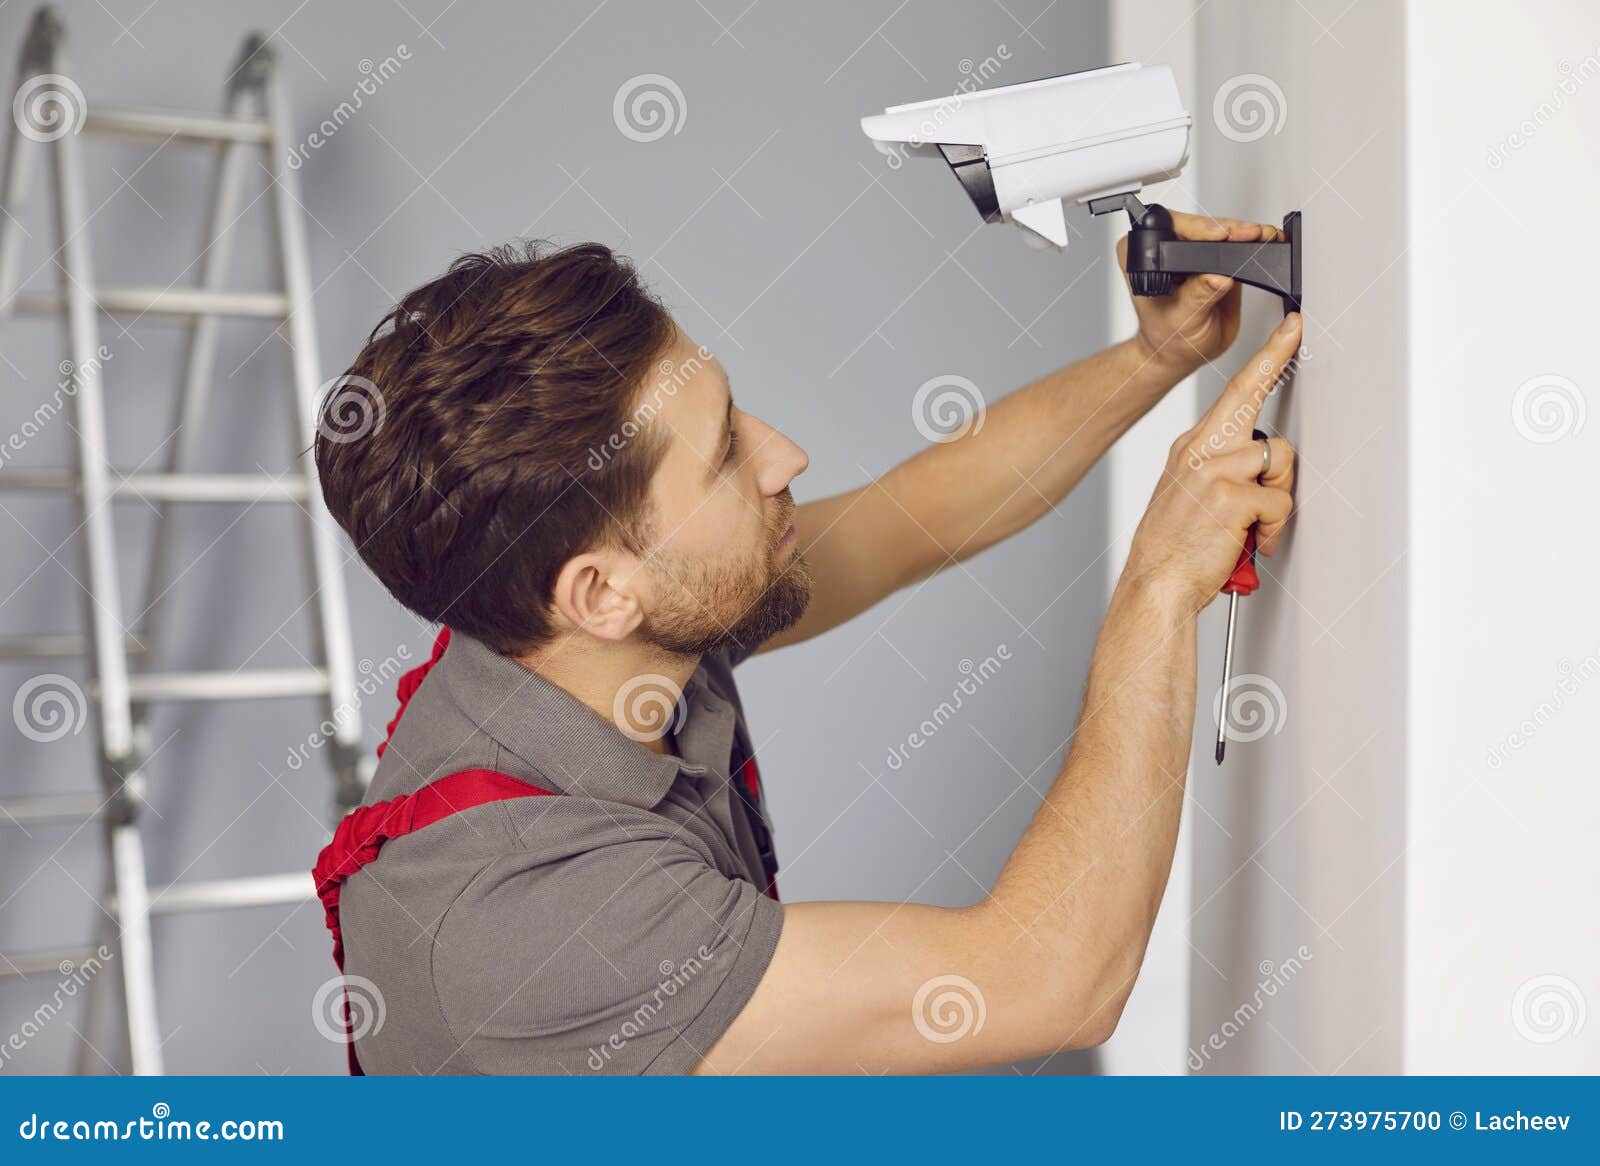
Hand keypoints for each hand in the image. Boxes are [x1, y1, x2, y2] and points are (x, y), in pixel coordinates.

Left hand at [1121, 212, 1286, 380]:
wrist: (1181, 352)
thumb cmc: (1168, 339)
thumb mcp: (1182, 320)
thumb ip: (1199, 296)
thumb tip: (1218, 277)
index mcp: (1141, 258)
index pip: (1168, 230)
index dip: (1196, 230)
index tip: (1219, 236)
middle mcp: (1163, 248)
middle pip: (1198, 225)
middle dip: (1228, 229)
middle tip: (1249, 234)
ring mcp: (1190, 250)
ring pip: (1219, 229)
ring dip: (1243, 232)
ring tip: (1260, 237)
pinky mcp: (1213, 256)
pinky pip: (1233, 242)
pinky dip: (1250, 242)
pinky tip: (1261, 242)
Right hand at [1124, 313, 1301, 612]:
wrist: (1155, 585)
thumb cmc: (1173, 550)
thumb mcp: (1192, 498)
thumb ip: (1223, 473)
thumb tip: (1262, 471)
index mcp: (1191, 449)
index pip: (1236, 391)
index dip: (1269, 357)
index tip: (1293, 328)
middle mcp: (1199, 451)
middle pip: (1259, 417)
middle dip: (1277, 452)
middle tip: (1266, 473)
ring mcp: (1213, 470)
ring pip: (1278, 461)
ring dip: (1274, 501)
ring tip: (1249, 529)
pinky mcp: (1229, 493)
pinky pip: (1278, 499)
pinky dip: (1271, 526)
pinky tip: (1246, 541)